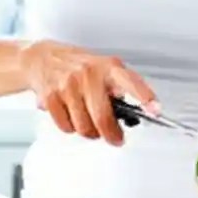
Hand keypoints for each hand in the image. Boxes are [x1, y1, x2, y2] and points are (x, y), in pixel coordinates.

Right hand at [18, 40, 158, 145]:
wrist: (41, 58)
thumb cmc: (77, 66)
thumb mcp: (102, 68)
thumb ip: (118, 88)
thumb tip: (134, 114)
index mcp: (108, 67)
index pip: (130, 82)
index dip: (144, 96)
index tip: (156, 110)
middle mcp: (88, 74)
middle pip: (102, 118)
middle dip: (111, 134)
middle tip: (115, 138)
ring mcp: (68, 85)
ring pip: (84, 127)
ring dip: (89, 131)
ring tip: (87, 119)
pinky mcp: (51, 97)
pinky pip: (66, 127)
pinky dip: (70, 127)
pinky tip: (70, 114)